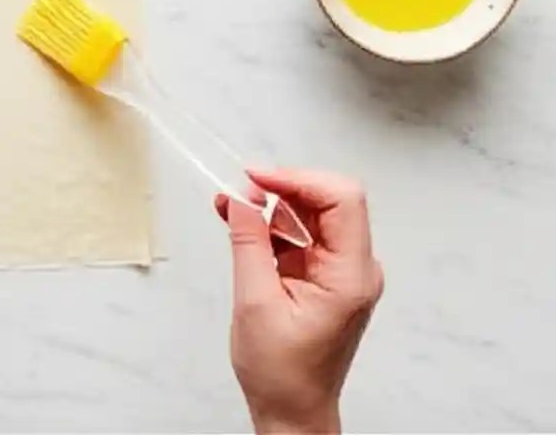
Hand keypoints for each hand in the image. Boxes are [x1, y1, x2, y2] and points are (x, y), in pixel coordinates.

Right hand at [214, 168, 383, 434]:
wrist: (292, 409)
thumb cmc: (282, 373)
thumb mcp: (254, 302)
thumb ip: (248, 243)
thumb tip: (240, 200)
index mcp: (350, 276)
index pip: (342, 200)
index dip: (298, 180)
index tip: (257, 178)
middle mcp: (356, 269)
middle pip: (329, 202)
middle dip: (283, 190)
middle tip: (242, 194)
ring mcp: (343, 272)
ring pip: (314, 216)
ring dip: (274, 207)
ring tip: (232, 208)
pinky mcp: (327, 276)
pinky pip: (304, 237)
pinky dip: (273, 227)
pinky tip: (243, 224)